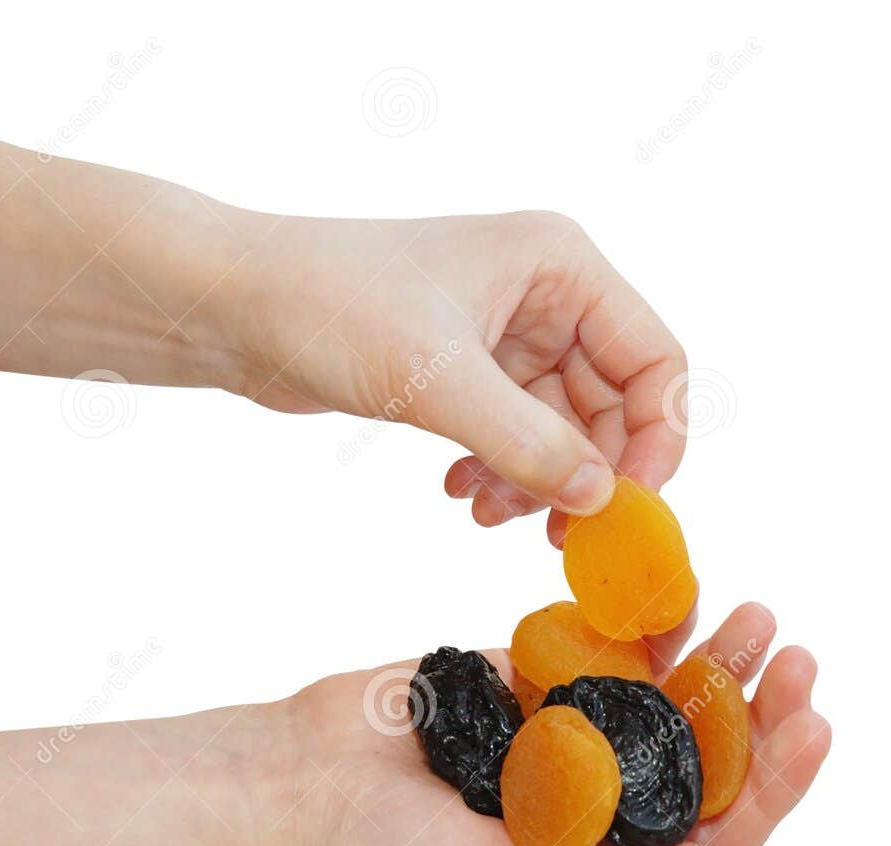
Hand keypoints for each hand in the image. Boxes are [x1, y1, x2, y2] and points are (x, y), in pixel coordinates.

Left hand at [226, 213, 688, 530]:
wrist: (235, 304)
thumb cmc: (329, 305)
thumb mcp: (436, 379)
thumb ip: (526, 442)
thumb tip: (600, 500)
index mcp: (560, 265)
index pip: (655, 359)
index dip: (656, 438)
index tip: (626, 506)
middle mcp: (546, 295)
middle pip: (614, 404)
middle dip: (586, 472)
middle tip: (558, 535)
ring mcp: (507, 334)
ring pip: (562, 430)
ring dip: (536, 481)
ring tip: (486, 513)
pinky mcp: (468, 370)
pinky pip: (517, 436)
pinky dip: (501, 473)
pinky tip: (459, 493)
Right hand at [255, 603, 830, 845]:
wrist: (306, 783)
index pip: (717, 829)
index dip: (774, 784)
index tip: (811, 726)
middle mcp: (606, 801)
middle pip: (711, 756)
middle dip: (765, 712)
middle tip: (799, 661)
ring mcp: (576, 735)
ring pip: (672, 696)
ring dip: (723, 660)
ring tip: (759, 619)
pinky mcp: (541, 678)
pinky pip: (613, 648)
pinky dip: (652, 626)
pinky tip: (685, 600)